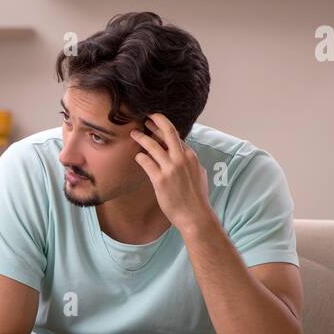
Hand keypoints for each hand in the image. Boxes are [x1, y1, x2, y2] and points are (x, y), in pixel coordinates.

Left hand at [130, 113, 214, 233]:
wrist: (195, 215)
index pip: (176, 136)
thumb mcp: (199, 174)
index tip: (156, 123)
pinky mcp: (159, 179)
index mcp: (191, 156)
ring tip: (134, 133)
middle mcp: (181, 158)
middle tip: (146, 117)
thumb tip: (185, 153)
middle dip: (156, 121)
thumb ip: (190, 162)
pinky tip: (137, 156)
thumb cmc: (197, 197)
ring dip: (141, 137)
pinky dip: (140, 157)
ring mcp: (170, 168)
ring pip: (152, 145)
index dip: (164, 128)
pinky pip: (145, 161)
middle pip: (167, 132)